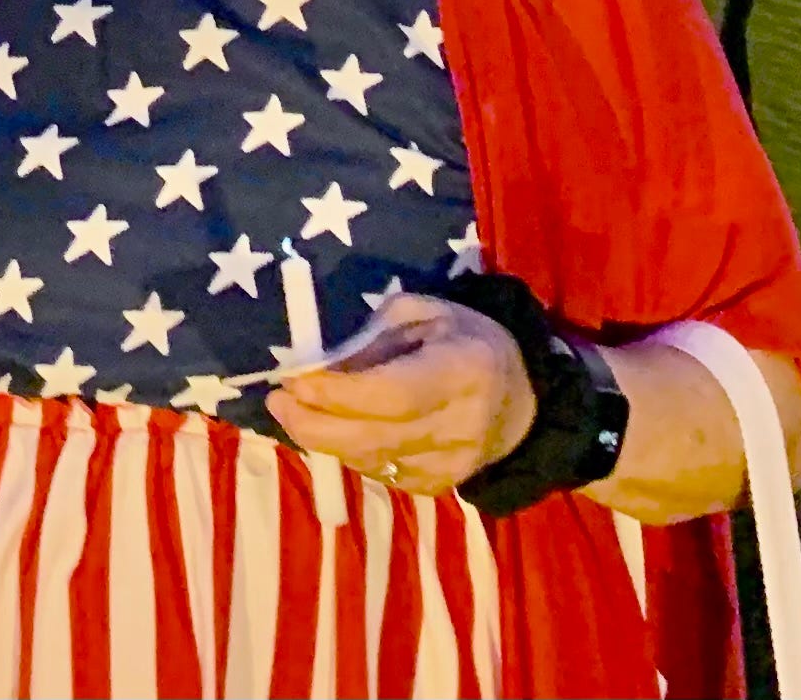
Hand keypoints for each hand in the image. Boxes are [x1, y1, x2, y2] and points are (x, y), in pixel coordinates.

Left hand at [265, 296, 538, 500]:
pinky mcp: (439, 487)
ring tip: (293, 412)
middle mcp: (460, 426)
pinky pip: (380, 474)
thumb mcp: (426, 313)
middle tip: (277, 402)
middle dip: (312, 424)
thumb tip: (321, 363)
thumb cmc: (466, 341)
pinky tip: (332, 430)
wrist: (523, 400)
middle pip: (372, 438)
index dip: (337, 392)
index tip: (294, 379)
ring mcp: (452, 465)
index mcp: (464, 371)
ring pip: (370, 460)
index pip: (392, 393)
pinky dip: (348, 453)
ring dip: (322, 439)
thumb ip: (375, 334)